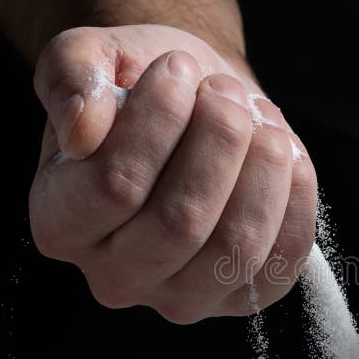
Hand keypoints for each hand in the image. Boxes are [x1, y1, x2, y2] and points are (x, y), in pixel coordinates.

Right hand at [31, 25, 316, 322]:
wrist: (194, 112)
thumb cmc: (140, 91)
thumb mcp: (92, 59)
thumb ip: (71, 78)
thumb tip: (83, 129)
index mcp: (62, 222)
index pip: (115, 186)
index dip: (159, 122)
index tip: (179, 68)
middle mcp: (115, 275)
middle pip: (181, 223)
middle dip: (219, 143)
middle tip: (227, 93)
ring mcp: (180, 297)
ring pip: (235, 248)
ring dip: (263, 171)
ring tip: (262, 121)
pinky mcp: (241, 298)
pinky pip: (282, 259)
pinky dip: (296, 200)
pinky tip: (288, 156)